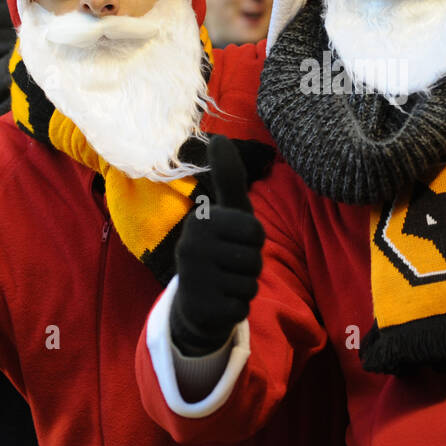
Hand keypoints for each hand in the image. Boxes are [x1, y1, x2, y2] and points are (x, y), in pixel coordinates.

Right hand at [169, 136, 264, 356]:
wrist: (194, 301)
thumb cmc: (218, 247)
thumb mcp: (227, 212)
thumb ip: (227, 176)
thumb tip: (219, 136)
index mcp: (200, 221)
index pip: (255, 231)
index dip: (253, 240)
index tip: (234, 241)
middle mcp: (191, 247)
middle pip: (255, 258)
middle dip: (250, 264)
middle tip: (229, 264)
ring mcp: (193, 279)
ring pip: (250, 283)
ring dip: (244, 285)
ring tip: (225, 281)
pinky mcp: (201, 308)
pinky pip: (243, 307)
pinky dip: (237, 306)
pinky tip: (220, 301)